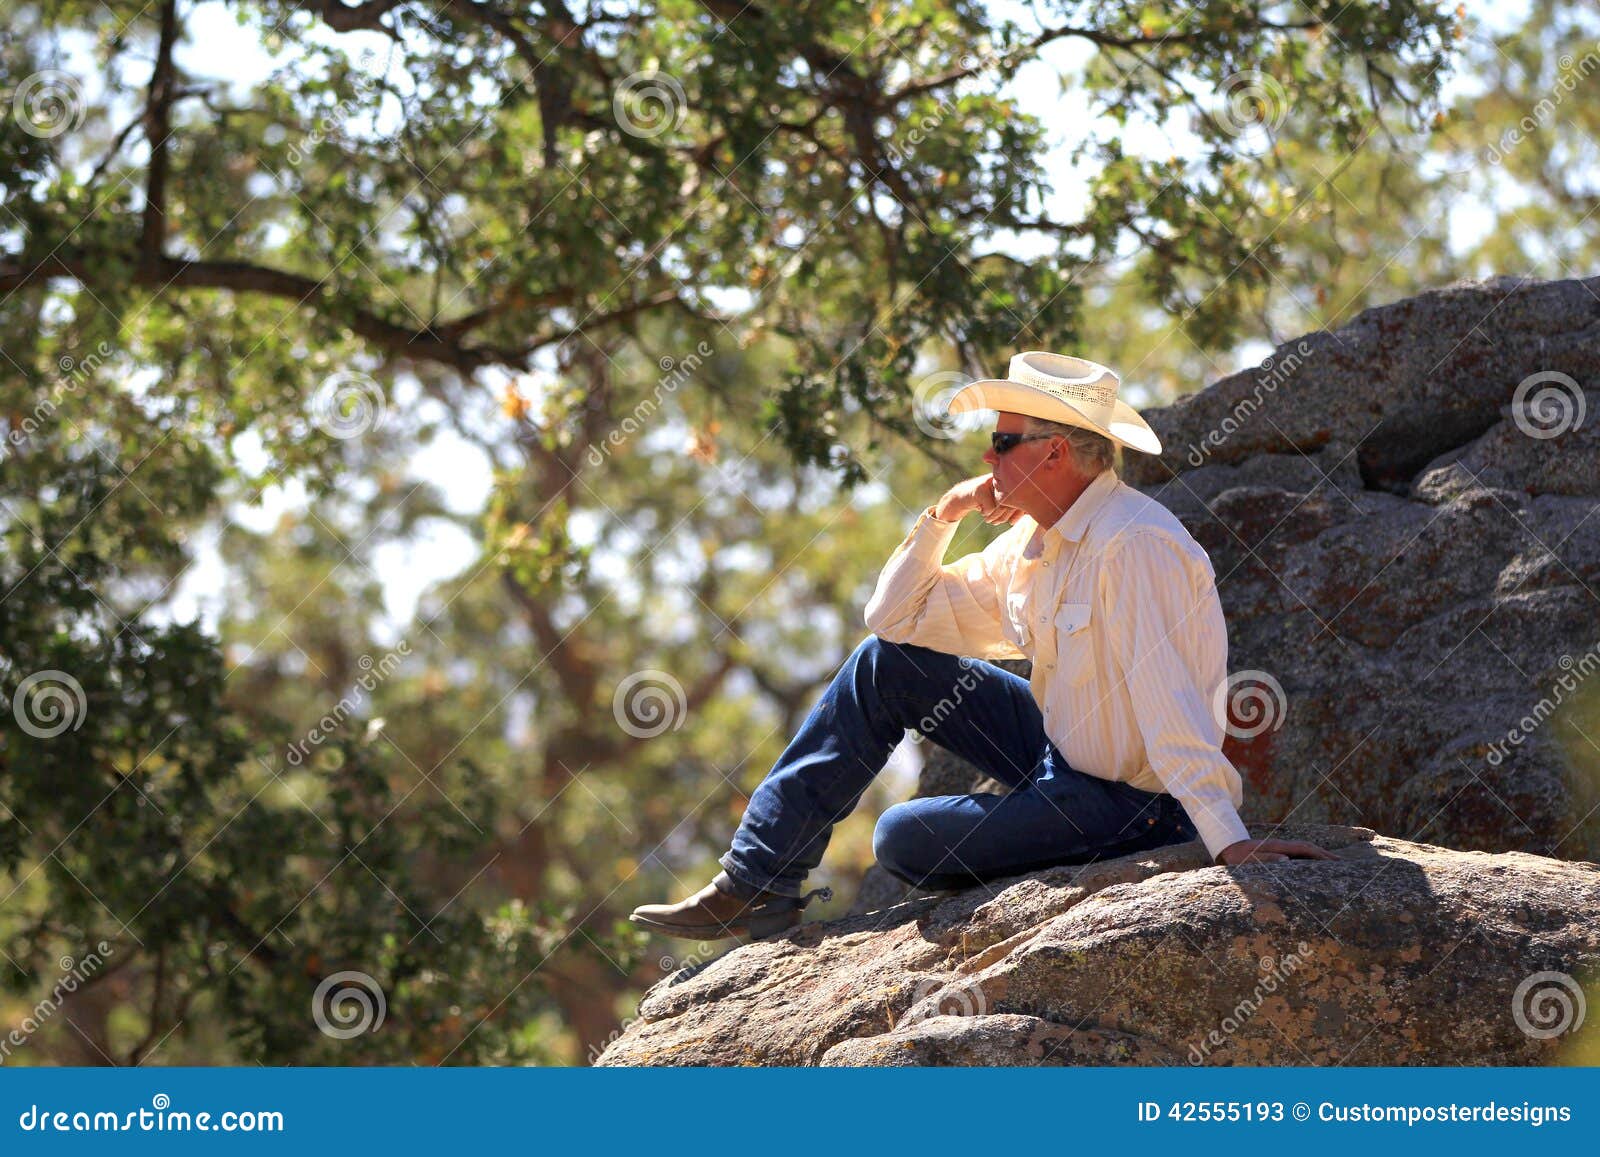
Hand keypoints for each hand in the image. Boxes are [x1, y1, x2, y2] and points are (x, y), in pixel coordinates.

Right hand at [934, 474, 1023, 525]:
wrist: (962, 498)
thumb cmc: (984, 501)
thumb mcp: (999, 502)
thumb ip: (1013, 504)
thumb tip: (1028, 513)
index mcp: (1007, 479)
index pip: (1019, 497)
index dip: (1018, 512)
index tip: (1012, 522)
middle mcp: (1000, 479)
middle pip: (1011, 501)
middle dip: (1006, 516)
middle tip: (998, 522)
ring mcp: (989, 482)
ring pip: (1001, 505)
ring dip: (996, 516)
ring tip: (990, 519)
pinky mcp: (979, 489)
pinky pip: (990, 508)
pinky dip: (986, 514)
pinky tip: (981, 511)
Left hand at [1215, 838, 1338, 865]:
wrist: (1228, 847)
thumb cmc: (1238, 858)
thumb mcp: (1249, 860)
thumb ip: (1266, 860)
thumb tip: (1287, 860)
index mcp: (1278, 846)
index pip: (1304, 849)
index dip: (1320, 855)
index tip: (1334, 862)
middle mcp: (1282, 845)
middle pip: (1308, 847)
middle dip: (1325, 854)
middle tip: (1342, 864)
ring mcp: (1280, 847)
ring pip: (1304, 849)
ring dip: (1319, 855)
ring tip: (1334, 864)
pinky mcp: (1278, 851)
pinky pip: (1298, 854)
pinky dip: (1310, 857)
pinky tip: (1315, 865)